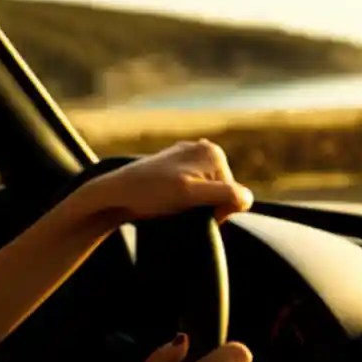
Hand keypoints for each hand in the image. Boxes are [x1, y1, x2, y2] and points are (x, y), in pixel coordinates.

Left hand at [79, 139, 254, 223]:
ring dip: (196, 206)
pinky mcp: (178, 169)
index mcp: (213, 152)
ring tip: (172, 203)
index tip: (191, 210)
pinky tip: (170, 200)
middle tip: (179, 208)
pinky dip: (188, 201)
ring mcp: (190, 158)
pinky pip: (196, 192)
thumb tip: (247, 198)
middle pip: (224, 194)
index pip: (236, 195)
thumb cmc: (149, 194)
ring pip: (210, 195)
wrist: (114, 195)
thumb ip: (224, 195)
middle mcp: (204, 150)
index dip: (218, 211)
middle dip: (207, 207)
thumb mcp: (190, 194)